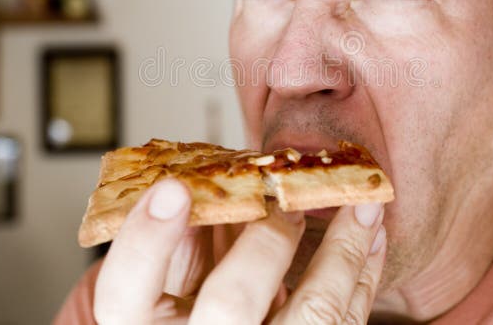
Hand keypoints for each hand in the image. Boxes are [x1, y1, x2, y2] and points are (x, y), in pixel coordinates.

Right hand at [93, 177, 386, 323]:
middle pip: (232, 304)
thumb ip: (171, 245)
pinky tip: (370, 240)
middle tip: (286, 201)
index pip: (122, 290)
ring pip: (312, 316)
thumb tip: (203, 181)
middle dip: (266, 242)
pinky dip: (363, 277)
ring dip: (344, 253)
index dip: (144, 239)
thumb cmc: (186, 314)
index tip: (173, 188)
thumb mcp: (159, 288)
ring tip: (363, 208)